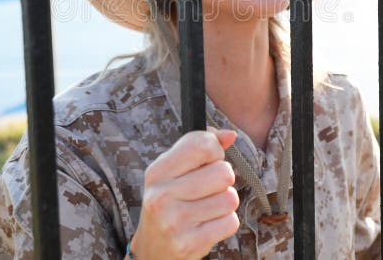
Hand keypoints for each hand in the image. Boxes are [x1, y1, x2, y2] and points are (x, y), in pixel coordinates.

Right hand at [129, 128, 240, 259]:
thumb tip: (231, 135)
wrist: (152, 250)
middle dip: (224, 180)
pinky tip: (208, 225)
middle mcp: (162, 195)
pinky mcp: (189, 244)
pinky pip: (230, 222)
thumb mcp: (174, 171)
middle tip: (209, 189)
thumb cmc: (169, 202)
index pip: (202, 145)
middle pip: (223, 172)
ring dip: (225, 202)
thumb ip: (199, 147)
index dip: (215, 151)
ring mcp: (174, 222)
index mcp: (157, 172)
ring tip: (208, 208)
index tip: (210, 160)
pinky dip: (225, 223)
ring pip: (230, 198)